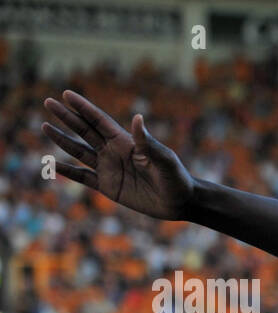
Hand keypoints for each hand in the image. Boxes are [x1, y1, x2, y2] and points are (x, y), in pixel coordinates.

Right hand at [42, 90, 194, 220]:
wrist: (180, 202)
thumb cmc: (176, 177)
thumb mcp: (164, 159)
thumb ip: (148, 142)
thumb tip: (138, 118)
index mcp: (126, 142)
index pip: (100, 121)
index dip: (84, 108)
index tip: (67, 94)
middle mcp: (114, 152)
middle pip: (85, 131)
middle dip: (67, 117)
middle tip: (48, 102)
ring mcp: (109, 169)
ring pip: (80, 151)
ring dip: (62, 140)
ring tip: (44, 126)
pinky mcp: (108, 187)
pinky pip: (83, 178)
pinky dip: (68, 171)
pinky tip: (53, 164)